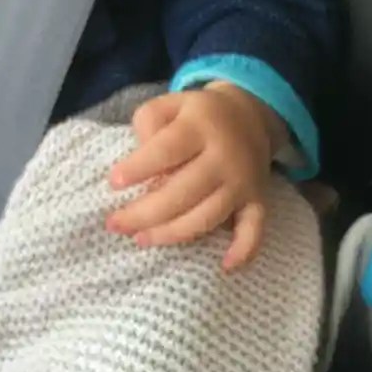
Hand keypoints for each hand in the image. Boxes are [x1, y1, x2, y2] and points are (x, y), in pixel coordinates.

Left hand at [105, 82, 287, 270]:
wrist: (249, 115)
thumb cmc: (195, 115)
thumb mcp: (168, 104)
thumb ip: (148, 123)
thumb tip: (139, 160)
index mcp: (199, 127)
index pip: (166, 150)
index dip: (139, 168)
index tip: (114, 183)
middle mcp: (224, 157)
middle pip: (183, 192)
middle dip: (145, 213)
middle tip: (115, 224)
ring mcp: (243, 182)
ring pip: (208, 216)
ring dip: (173, 234)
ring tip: (141, 239)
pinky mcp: (257, 201)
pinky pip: (255, 229)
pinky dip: (244, 250)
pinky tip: (225, 267)